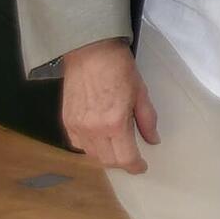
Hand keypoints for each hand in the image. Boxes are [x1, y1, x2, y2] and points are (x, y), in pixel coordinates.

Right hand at [60, 38, 158, 172]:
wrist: (90, 52)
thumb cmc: (119, 68)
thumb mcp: (141, 92)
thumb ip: (147, 120)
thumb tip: (153, 140)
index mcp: (115, 123)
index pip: (125, 158)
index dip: (135, 166)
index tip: (141, 166)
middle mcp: (94, 129)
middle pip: (108, 160)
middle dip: (122, 162)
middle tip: (131, 156)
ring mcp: (77, 127)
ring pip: (92, 155)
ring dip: (106, 156)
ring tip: (116, 147)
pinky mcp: (66, 121)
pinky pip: (78, 144)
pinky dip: (89, 146)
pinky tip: (99, 138)